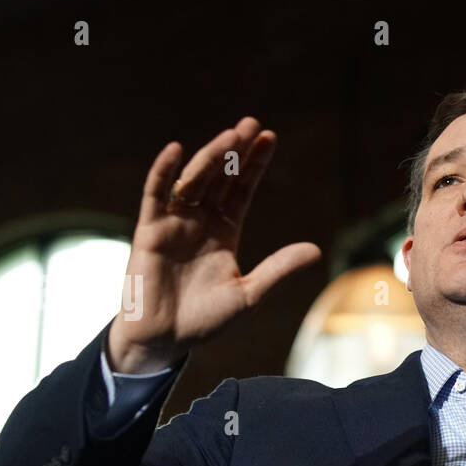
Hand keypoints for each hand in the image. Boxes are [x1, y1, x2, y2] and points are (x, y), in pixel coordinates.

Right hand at [108, 116, 321, 372]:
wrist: (166, 340)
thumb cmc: (205, 320)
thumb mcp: (249, 294)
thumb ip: (278, 269)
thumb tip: (316, 250)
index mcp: (224, 232)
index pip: (241, 190)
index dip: (254, 165)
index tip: (269, 138)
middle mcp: (199, 222)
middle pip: (219, 177)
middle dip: (235, 152)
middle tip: (253, 124)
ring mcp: (174, 224)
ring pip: (193, 181)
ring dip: (210, 157)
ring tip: (231, 137)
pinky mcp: (150, 231)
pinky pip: (155, 195)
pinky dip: (163, 172)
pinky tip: (176, 150)